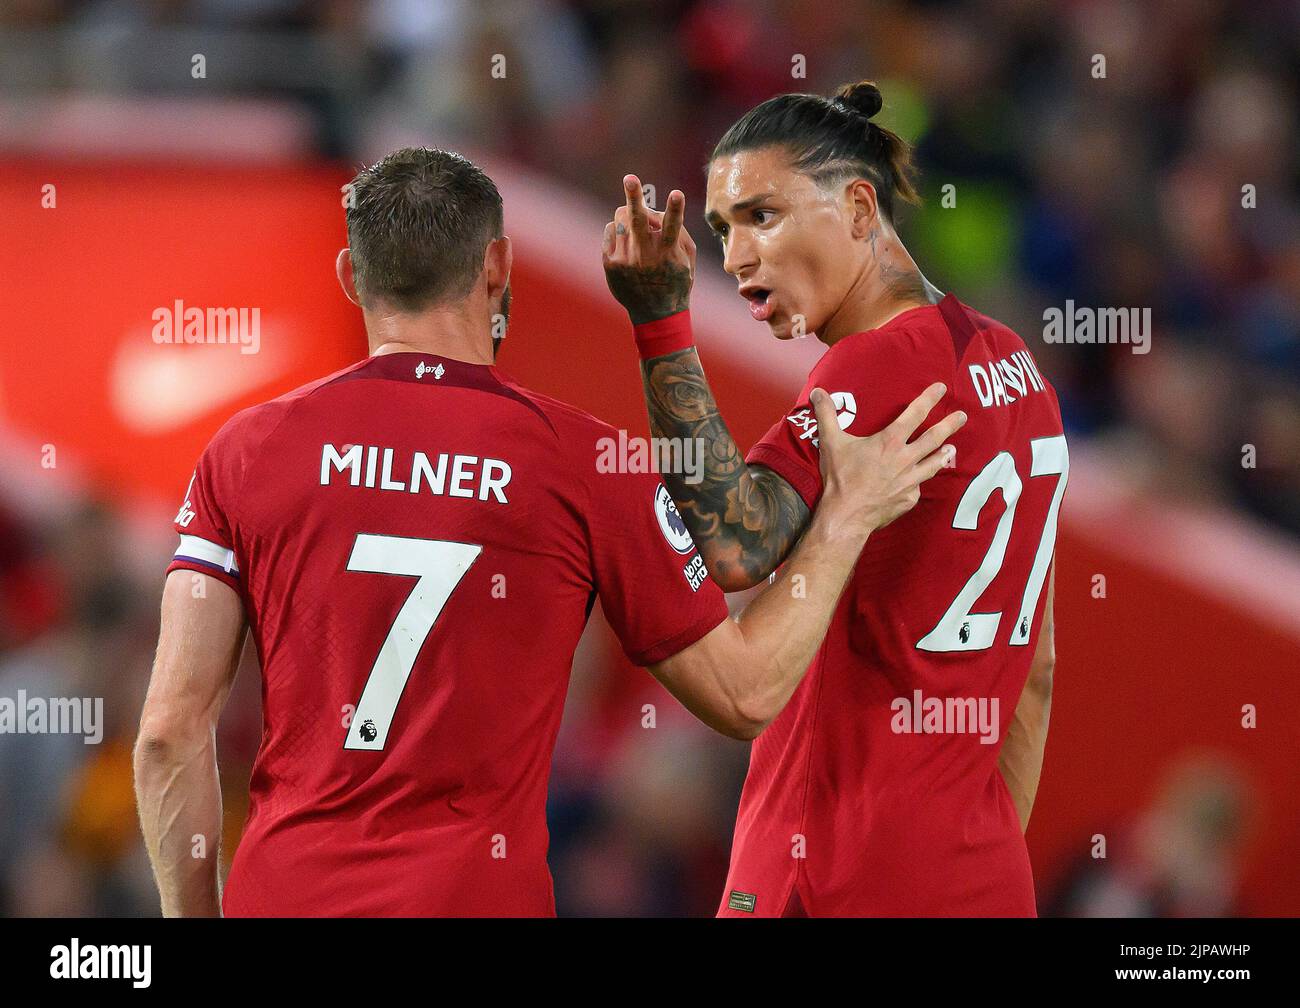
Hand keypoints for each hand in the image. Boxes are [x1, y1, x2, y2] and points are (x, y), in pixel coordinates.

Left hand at [602, 174, 695, 324]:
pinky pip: (610, 230)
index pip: (672, 227)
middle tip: (630, 178)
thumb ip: (678, 233)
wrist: (656, 314)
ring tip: (636, 221)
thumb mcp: (687, 260)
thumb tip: (655, 211)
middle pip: (638, 219)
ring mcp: (625, 259)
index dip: (675, 209)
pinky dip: (619, 229)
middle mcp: (645, 255)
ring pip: (621, 218)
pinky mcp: (610, 262)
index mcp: (667, 253)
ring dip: (629, 212)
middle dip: (634, 195)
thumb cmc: (676, 279)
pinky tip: (627, 240)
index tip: (676, 194)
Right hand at [812, 382, 965, 537]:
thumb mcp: (831, 442)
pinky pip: (917, 488)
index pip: (915, 414)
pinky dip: (919, 483)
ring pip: (933, 464)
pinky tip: (920, 482)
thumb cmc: (840, 477)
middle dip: (950, 425)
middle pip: (934, 438)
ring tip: (952, 449)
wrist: (847, 515)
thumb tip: (817, 392)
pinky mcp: (908, 499)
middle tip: (962, 416)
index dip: (929, 399)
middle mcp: (905, 459)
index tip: (941, 387)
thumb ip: (826, 414)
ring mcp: (910, 480)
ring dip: (944, 455)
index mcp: (890, 442)